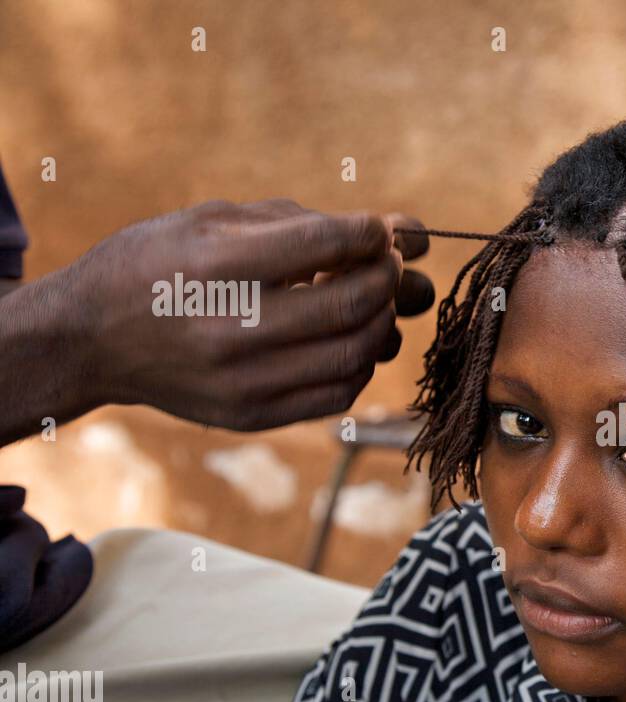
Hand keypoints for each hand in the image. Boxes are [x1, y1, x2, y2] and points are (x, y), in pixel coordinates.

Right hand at [70, 199, 434, 430]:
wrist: (90, 340)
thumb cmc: (157, 265)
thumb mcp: (210, 220)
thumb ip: (300, 221)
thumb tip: (393, 229)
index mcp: (216, 265)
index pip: (326, 243)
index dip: (372, 234)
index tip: (379, 231)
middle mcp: (230, 329)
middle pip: (351, 304)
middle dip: (387, 278)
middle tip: (386, 266)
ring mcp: (243, 381)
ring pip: (355, 354)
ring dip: (382, 322)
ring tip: (369, 302)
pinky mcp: (252, 416)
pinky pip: (338, 393)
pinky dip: (360, 362)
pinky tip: (346, 339)